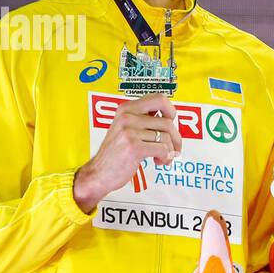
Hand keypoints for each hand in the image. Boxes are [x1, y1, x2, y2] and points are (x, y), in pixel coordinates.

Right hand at [73, 94, 182, 211]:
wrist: (97, 173)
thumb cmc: (115, 153)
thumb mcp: (125, 129)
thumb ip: (143, 120)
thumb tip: (170, 119)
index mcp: (126, 108)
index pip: (159, 99)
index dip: (171, 110)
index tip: (172, 121)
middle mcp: (127, 116)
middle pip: (167, 122)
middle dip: (176, 138)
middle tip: (174, 148)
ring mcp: (129, 131)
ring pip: (166, 137)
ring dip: (170, 151)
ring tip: (162, 157)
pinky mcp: (134, 147)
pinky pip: (163, 149)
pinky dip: (165, 157)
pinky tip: (158, 161)